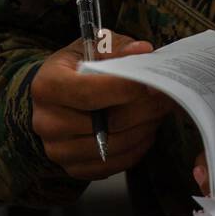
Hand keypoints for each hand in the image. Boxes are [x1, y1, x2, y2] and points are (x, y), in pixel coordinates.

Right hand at [30, 32, 174, 180]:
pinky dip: (137, 148)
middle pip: (108, 123)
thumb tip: (143, 51)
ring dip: (145, 128)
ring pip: (115, 146)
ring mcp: (58, 150)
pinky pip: (115, 164)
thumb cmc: (79, 66)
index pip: (90, 92)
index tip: (152, 82)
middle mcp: (47, 122)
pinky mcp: (73, 169)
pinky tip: (146, 129)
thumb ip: (118, 48)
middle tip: (167, 95)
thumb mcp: (94, 46)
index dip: (126, 88)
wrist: (57, 98)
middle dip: (144, 108)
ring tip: (159, 110)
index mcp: (47, 85)